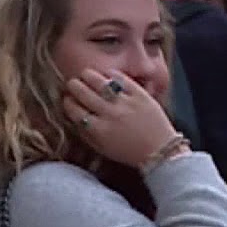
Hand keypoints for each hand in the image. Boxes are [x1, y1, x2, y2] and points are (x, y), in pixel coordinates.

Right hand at [62, 68, 177, 169]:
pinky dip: (111, 74)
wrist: (160, 150)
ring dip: (88, 75)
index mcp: (98, 130)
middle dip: (73, 86)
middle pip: (82, 92)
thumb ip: (86, 134)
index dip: (67, 102)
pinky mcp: (139, 94)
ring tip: (86, 74)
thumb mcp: (102, 149)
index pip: (73, 109)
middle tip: (73, 84)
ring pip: (99, 81)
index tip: (67, 99)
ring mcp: (124, 103)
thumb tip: (73, 117)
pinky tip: (107, 75)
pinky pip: (121, 78)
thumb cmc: (129, 152)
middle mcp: (109, 114)